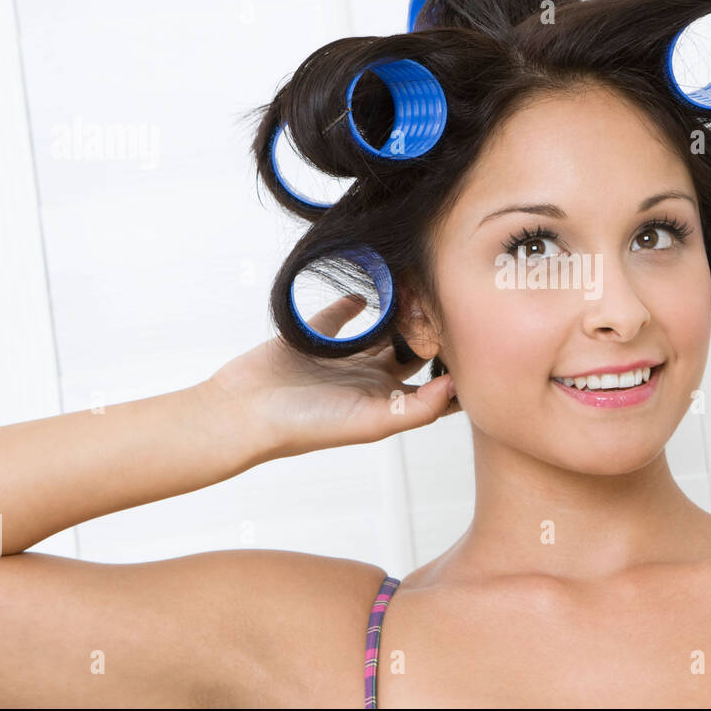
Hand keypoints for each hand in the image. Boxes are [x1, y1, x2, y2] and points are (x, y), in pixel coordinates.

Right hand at [204, 295, 459, 458]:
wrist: (243, 411)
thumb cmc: (305, 425)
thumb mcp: (369, 422)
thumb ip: (416, 409)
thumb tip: (455, 386)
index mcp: (387, 398)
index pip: (431, 377)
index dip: (451, 358)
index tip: (466, 331)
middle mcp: (370, 377)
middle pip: (411, 345)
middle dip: (427, 325)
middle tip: (442, 296)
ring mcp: (344, 355)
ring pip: (382, 326)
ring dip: (397, 308)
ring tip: (412, 285)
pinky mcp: (317, 335)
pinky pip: (342, 313)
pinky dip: (356, 300)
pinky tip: (368, 288)